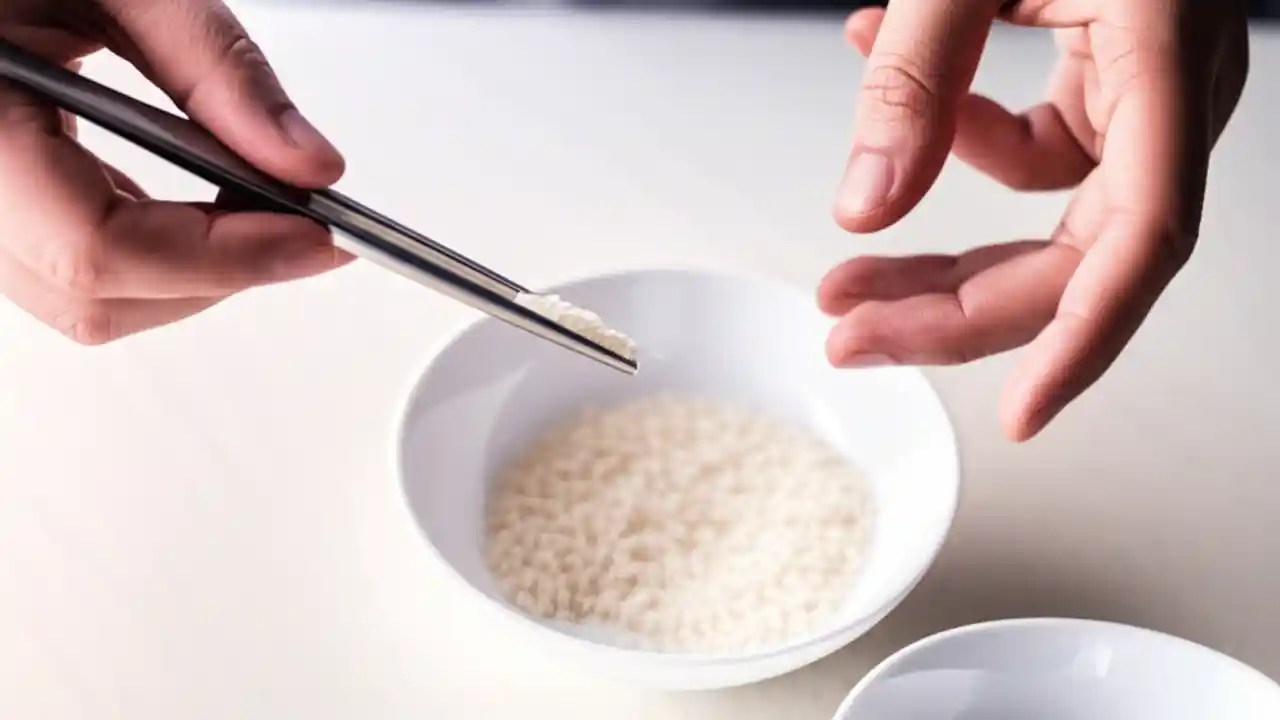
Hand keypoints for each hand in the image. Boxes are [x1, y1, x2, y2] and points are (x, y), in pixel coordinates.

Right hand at [0, 0, 349, 344]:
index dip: (220, 258)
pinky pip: (76, 269)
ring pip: (86, 301)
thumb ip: (218, 66)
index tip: (316, 236)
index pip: (96, 247)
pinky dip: (160, 250)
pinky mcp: (0, 211)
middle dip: (219, 272)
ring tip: (262, 206)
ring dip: (194, 270)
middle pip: (94, 295)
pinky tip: (207, 202)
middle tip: (308, 222)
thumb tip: (310, 165)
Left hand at [819, 0, 1247, 439]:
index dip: (1084, 341)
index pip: (1142, 239)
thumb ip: (915, 75)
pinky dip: (957, 135)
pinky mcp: (1113, 73)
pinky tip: (887, 84)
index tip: (1020, 415)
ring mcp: (1147, 87)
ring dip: (940, 242)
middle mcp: (1174, 92)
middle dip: (954, 304)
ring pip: (1048, 212)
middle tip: (849, 333)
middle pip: (1076, 250)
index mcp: (1168, 58)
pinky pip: (1035, 141)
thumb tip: (864, 206)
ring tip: (845, 269)